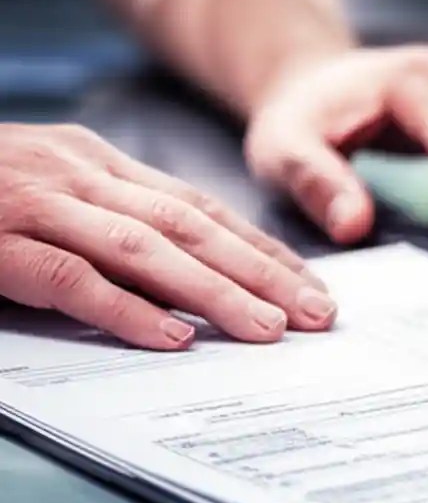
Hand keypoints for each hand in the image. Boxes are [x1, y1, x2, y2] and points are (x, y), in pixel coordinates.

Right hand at [0, 123, 335, 349]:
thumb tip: (190, 283)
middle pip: (191, 228)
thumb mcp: (58, 194)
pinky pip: (69, 278)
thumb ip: (116, 224)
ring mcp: (35, 205)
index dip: (262, 247)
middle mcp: (78, 175)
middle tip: (317, 315)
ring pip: (145, 250)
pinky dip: (124, 310)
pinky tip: (170, 339)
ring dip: (214, 293)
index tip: (311, 285)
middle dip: (262, 273)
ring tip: (267, 331)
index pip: (201, 208)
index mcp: (99, 162)